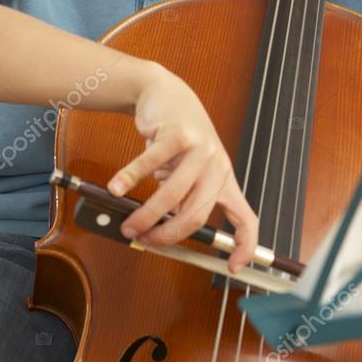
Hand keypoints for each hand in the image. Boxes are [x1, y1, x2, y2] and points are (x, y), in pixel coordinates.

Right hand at [107, 62, 257, 272]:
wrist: (167, 94)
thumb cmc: (177, 139)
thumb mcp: (189, 171)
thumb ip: (183, 200)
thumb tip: (161, 235)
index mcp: (224, 180)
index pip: (246, 219)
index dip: (245, 246)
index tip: (234, 267)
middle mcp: (217, 166)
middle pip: (196, 216)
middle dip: (167, 236)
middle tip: (144, 240)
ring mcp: (199, 149)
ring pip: (171, 196)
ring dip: (145, 215)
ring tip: (128, 224)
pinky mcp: (177, 134)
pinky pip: (149, 165)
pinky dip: (129, 179)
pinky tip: (116, 188)